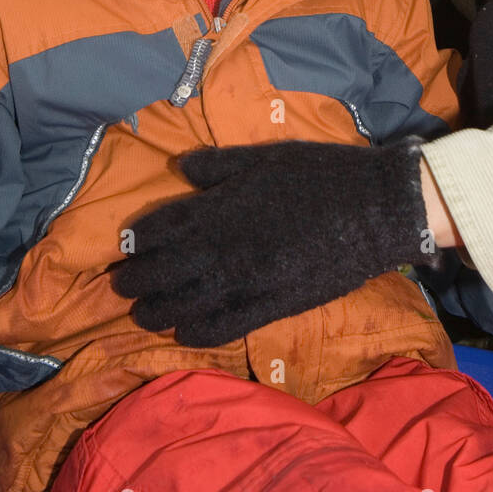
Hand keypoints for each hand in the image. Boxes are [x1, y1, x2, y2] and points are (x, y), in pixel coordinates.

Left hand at [113, 137, 430, 346]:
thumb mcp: (263, 157)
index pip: (160, 229)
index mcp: (218, 208)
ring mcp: (245, 282)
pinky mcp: (270, 307)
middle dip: (135, 281)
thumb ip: (217, 165)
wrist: (372, 210)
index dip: (136, 240)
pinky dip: (196, 334)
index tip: (124, 245)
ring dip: (156, 312)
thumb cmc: (319, 174)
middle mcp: (222, 249)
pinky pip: (222, 328)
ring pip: (184, 306)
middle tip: (120, 285)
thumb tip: (179, 168)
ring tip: (142, 314)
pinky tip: (184, 334)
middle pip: (163, 273)